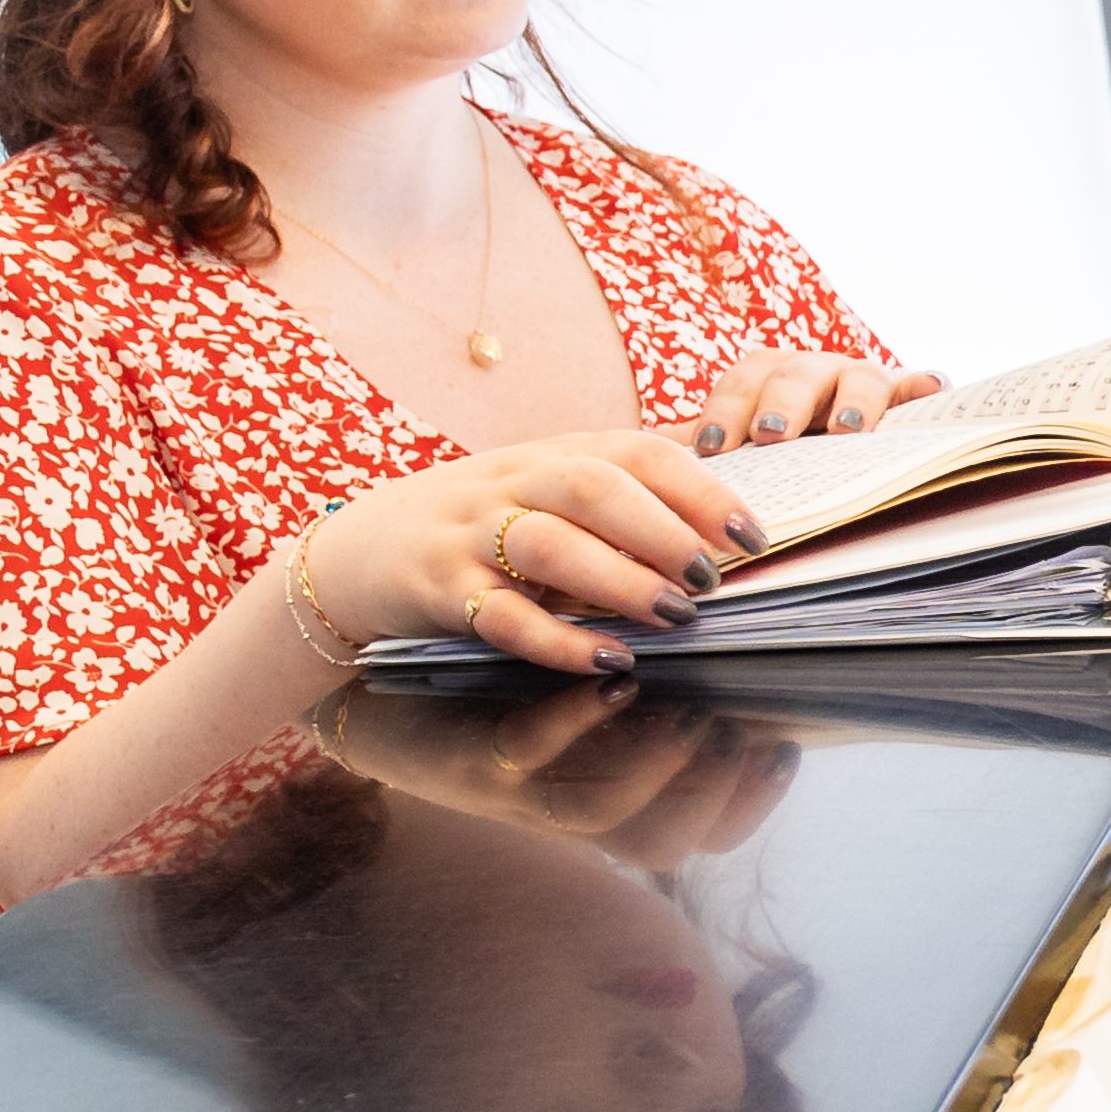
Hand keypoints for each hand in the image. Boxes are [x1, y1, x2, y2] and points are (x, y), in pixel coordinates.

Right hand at [290, 428, 749, 683]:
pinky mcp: (438, 589)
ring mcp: (471, 534)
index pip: (636, 452)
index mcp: (554, 456)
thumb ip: (627, 487)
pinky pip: (500, 615)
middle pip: (591, 486)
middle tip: (711, 579)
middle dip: (661, 530)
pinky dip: (557, 640)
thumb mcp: (549, 490)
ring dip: (618, 580)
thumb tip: (730, 478)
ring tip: (674, 616)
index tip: (753, 535)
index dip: (699, 489)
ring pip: (546, 545)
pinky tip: (607, 659)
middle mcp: (513, 484)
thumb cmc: (481, 525)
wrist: (358, 551)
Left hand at [303, 670, 797, 866]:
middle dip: (718, 796)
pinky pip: (527, 756)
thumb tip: (729, 649)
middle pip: (664, 844)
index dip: (746, 807)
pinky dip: (573, 724)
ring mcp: (512, 794)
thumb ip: (637, 688)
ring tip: (693, 710)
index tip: (785, 747)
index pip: (697, 836)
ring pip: (604, 815)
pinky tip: (610, 675)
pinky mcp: (460, 756)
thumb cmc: (476, 678)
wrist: (354, 680)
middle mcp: (561, 813)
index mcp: (595, 799)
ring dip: (659, 769)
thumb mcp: (560, 695)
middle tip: (750, 733)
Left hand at [709, 347, 933, 450]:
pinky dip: (926, 385)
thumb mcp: (731, 449)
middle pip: (797, 375)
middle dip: (783, 404)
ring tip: (848, 429)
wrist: (819, 444)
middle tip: (771, 437)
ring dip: (852, 400)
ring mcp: (862, 381)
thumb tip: (635, 454)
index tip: (714, 449)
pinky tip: (931, 390)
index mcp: (766, 376)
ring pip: (858, 376)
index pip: (742, 383)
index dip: (728, 411)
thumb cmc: (769, 452)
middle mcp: (814, 372)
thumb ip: (691, 450)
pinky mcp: (908, 396)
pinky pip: (920, 386)